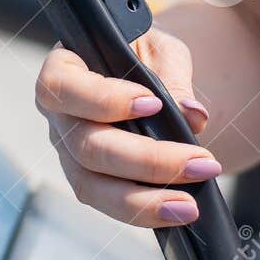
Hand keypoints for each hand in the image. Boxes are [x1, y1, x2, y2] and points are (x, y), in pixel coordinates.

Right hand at [35, 29, 221, 227]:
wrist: (143, 71)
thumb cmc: (141, 52)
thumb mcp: (158, 48)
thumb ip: (173, 76)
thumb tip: (191, 114)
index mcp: (62, 70)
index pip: (61, 87)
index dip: (103, 100)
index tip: (153, 103)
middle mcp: (58, 115)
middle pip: (86, 146)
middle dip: (147, 160)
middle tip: (201, 163)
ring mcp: (69, 151)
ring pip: (90, 185)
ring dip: (142, 200)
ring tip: (188, 206)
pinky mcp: (88, 179)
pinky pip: (106, 202)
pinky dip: (142, 210)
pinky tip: (176, 211)